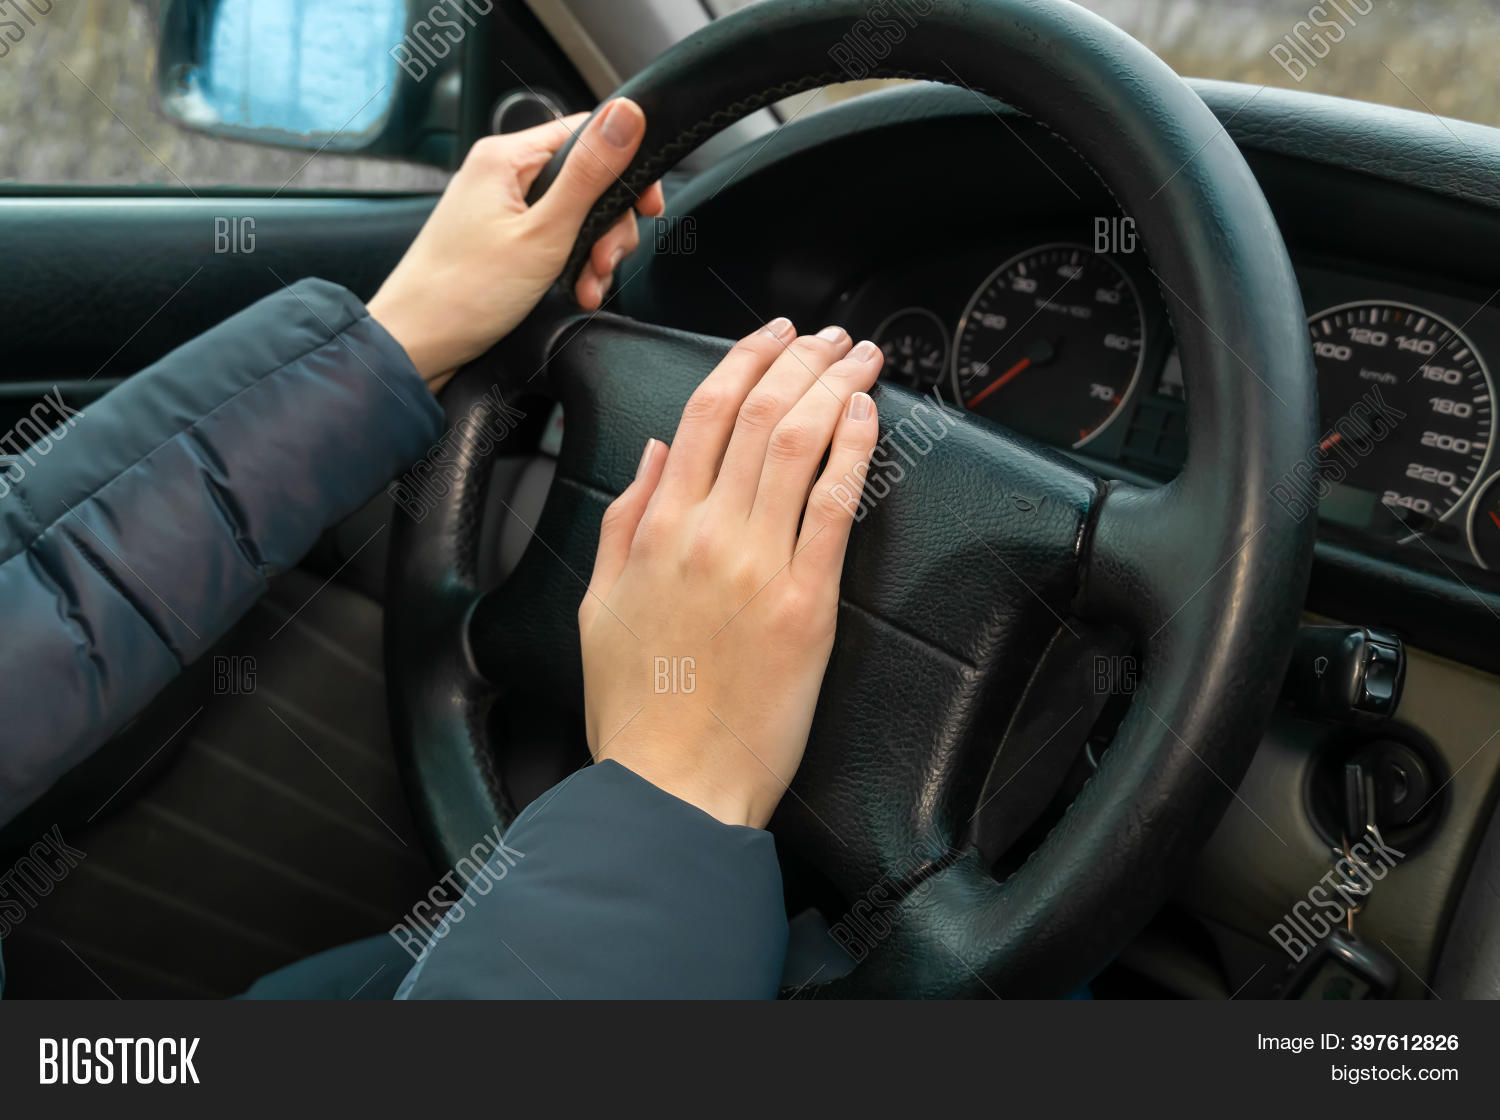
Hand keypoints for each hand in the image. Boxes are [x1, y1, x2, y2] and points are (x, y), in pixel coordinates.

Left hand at [368, 98, 664, 391]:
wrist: (416, 345)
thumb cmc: (464, 293)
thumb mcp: (545, 233)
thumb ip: (590, 174)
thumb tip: (627, 115)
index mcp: (506, 157)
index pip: (586, 132)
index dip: (624, 168)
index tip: (646, 207)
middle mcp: (501, 174)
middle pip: (586, 179)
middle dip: (608, 226)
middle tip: (605, 262)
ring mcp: (500, 207)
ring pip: (574, 214)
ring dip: (592, 252)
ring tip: (586, 287)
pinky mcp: (501, 239)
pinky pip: (553, 238)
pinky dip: (571, 265)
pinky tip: (575, 291)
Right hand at [579, 320, 883, 827]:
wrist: (671, 785)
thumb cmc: (637, 707)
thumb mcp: (600, 603)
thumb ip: (626, 518)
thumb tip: (655, 452)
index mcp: (657, 529)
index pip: (704, 413)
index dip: (743, 360)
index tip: (772, 336)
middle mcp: (708, 534)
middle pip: (761, 413)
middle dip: (802, 358)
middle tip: (831, 336)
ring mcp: (760, 564)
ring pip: (800, 444)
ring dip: (837, 387)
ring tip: (862, 359)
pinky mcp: (807, 604)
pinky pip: (835, 507)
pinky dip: (853, 451)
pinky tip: (869, 417)